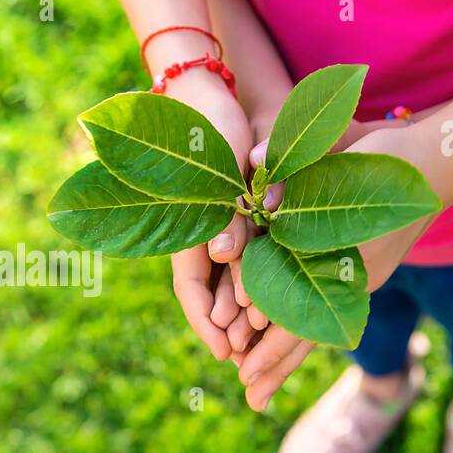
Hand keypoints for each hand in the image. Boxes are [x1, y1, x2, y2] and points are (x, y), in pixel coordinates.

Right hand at [164, 71, 253, 361]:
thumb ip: (223, 210)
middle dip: (225, 326)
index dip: (204, 323)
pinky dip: (253, 280)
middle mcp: (199, 234)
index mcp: (185, 228)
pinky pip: (245, 257)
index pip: (190, 289)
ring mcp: (216, 226)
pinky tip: (267, 301)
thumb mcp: (216, 169)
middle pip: (208, 293)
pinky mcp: (237, 214)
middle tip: (243, 357)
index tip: (222, 352)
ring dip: (241, 308)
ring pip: (227, 279)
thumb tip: (223, 254)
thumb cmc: (207, 126)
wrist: (207, 95)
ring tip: (257, 338)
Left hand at [235, 124, 436, 411]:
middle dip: (274, 366)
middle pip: (305, 334)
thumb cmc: (389, 157)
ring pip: (316, 329)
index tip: (241, 370)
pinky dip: (304, 336)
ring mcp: (360, 281)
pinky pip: (327, 314)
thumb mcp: (340, 162)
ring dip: (286, 359)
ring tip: (260, 389)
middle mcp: (353, 281)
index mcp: (345, 262)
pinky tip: (288, 347)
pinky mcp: (362, 273)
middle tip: (249, 397)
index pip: (298, 312)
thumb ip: (296, 178)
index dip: (268, 344)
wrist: (442, 160)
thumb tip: (263, 188)